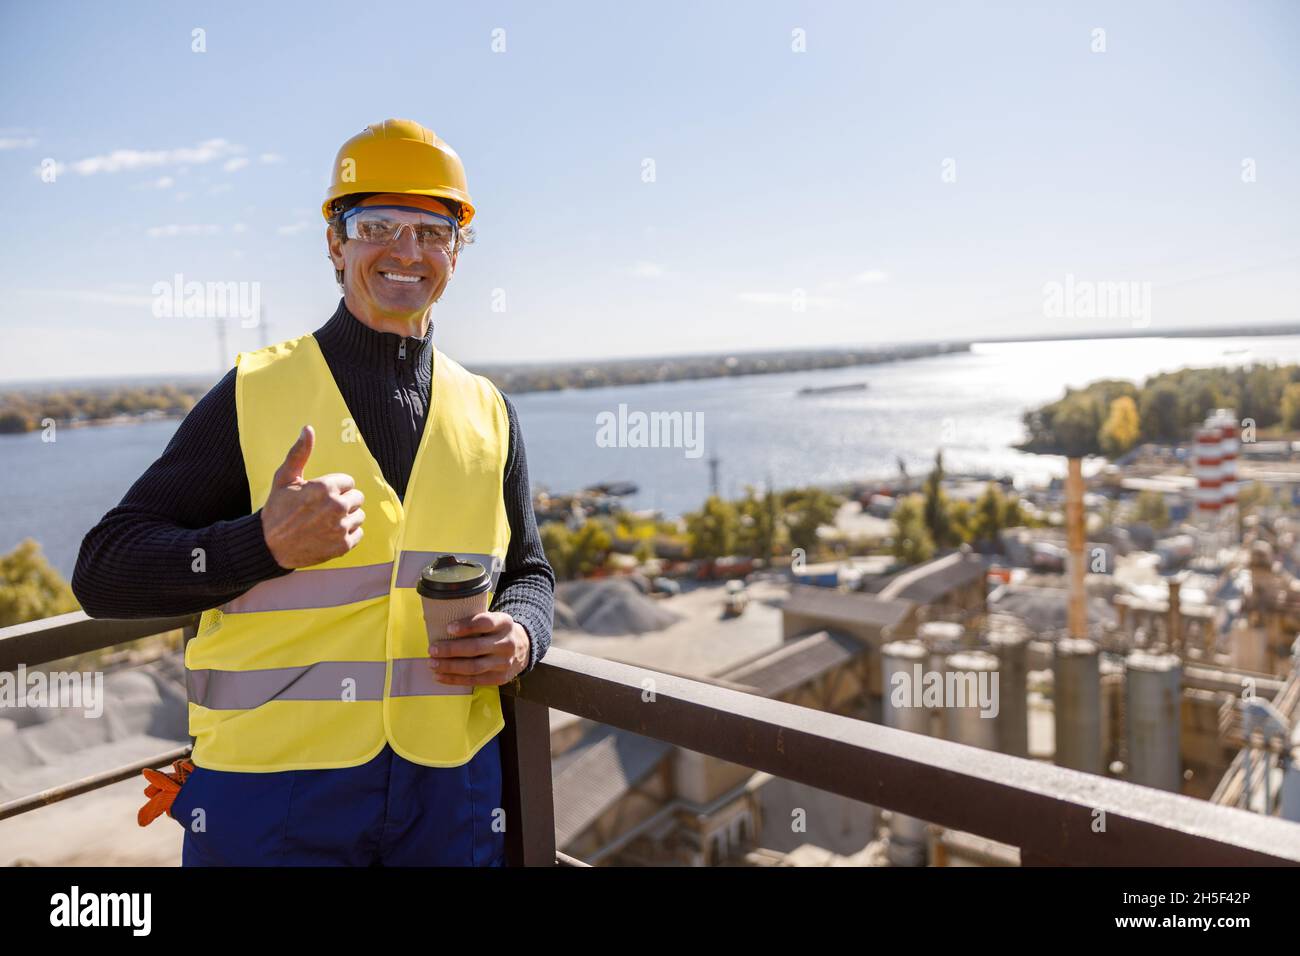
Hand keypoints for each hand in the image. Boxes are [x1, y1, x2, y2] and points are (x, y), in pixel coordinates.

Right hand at [260, 425, 364, 568]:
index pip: (348, 482)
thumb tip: (308, 428)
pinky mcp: (343, 545)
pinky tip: (330, 534)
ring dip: (346, 518)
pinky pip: (358, 534)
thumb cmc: (276, 510)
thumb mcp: (284, 478)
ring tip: (326, 522)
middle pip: (357, 497)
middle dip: (343, 501)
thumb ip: (299, 453)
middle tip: (323, 509)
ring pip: (359, 516)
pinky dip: (347, 535)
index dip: (334, 488)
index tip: (320, 495)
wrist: (269, 546)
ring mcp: (340, 527)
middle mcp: (336, 506)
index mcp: (324, 487)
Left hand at [429, 612, 530, 685]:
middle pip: (476, 648)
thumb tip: (435, 621)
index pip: (485, 623)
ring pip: (473, 667)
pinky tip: (440, 676)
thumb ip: (474, 621)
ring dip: (449, 666)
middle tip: (432, 649)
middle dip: (451, 649)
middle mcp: (506, 643)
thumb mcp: (494, 620)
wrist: (523, 648)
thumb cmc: (497, 632)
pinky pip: (474, 680)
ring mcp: (504, 663)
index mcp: (504, 623)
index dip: (466, 626)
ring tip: (432, 663)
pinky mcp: (499, 678)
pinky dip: (454, 679)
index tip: (448, 628)